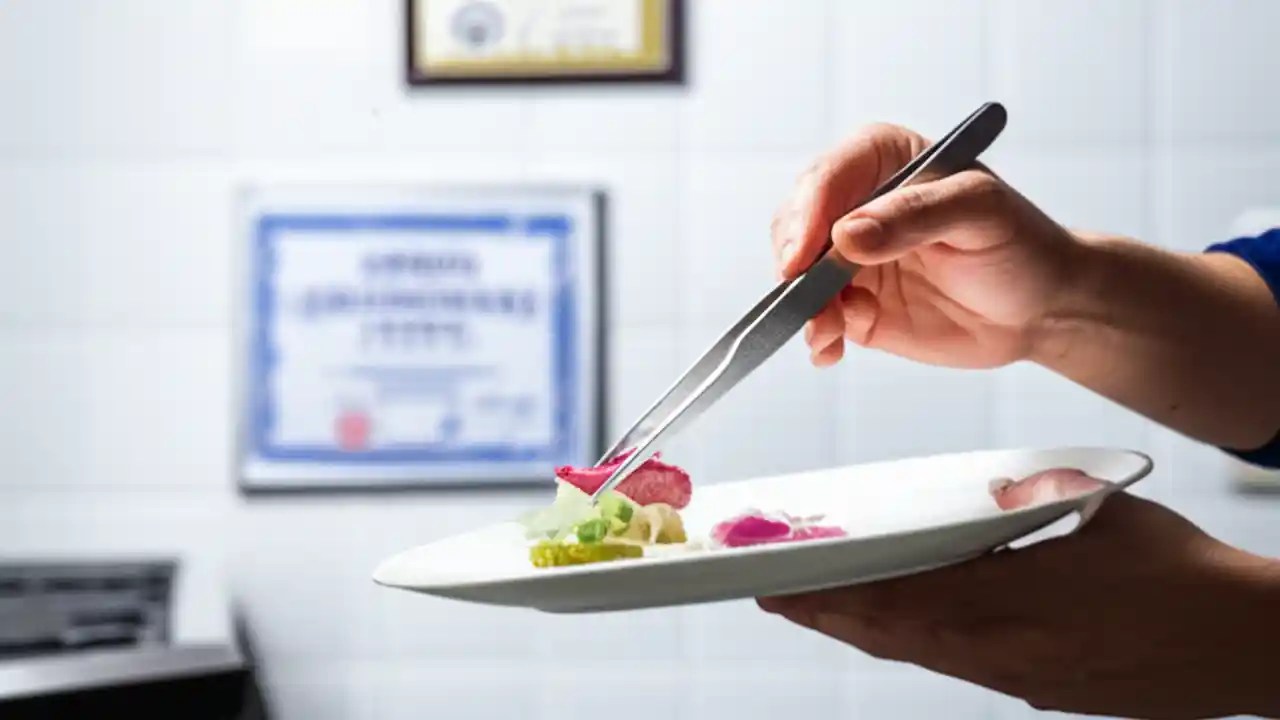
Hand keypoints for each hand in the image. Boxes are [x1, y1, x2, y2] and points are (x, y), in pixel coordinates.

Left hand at [758, 482, 1279, 718]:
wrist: (1248, 646)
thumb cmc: (1184, 576)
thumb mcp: (1101, 512)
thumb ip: (1038, 496)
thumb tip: (998, 492)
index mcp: (1008, 606)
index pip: (891, 602)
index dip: (826, 597)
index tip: (774, 586)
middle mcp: (1002, 654)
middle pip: (890, 636)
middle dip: (827, 616)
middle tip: (776, 596)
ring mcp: (1020, 680)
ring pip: (920, 655)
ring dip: (866, 631)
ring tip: (825, 608)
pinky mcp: (1043, 691)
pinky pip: (958, 666)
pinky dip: (916, 643)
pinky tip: (906, 628)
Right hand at [772, 123, 1085, 367]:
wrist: (1043, 309)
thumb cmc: (1021, 244)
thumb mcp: (981, 213)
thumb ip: (915, 216)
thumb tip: (847, 236)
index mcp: (884, 162)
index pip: (827, 177)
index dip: (807, 213)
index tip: (802, 254)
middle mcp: (857, 208)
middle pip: (797, 225)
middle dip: (793, 262)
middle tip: (804, 294)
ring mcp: (851, 261)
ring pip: (798, 278)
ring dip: (802, 306)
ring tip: (828, 331)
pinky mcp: (854, 307)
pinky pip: (818, 321)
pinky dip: (816, 337)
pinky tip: (830, 349)